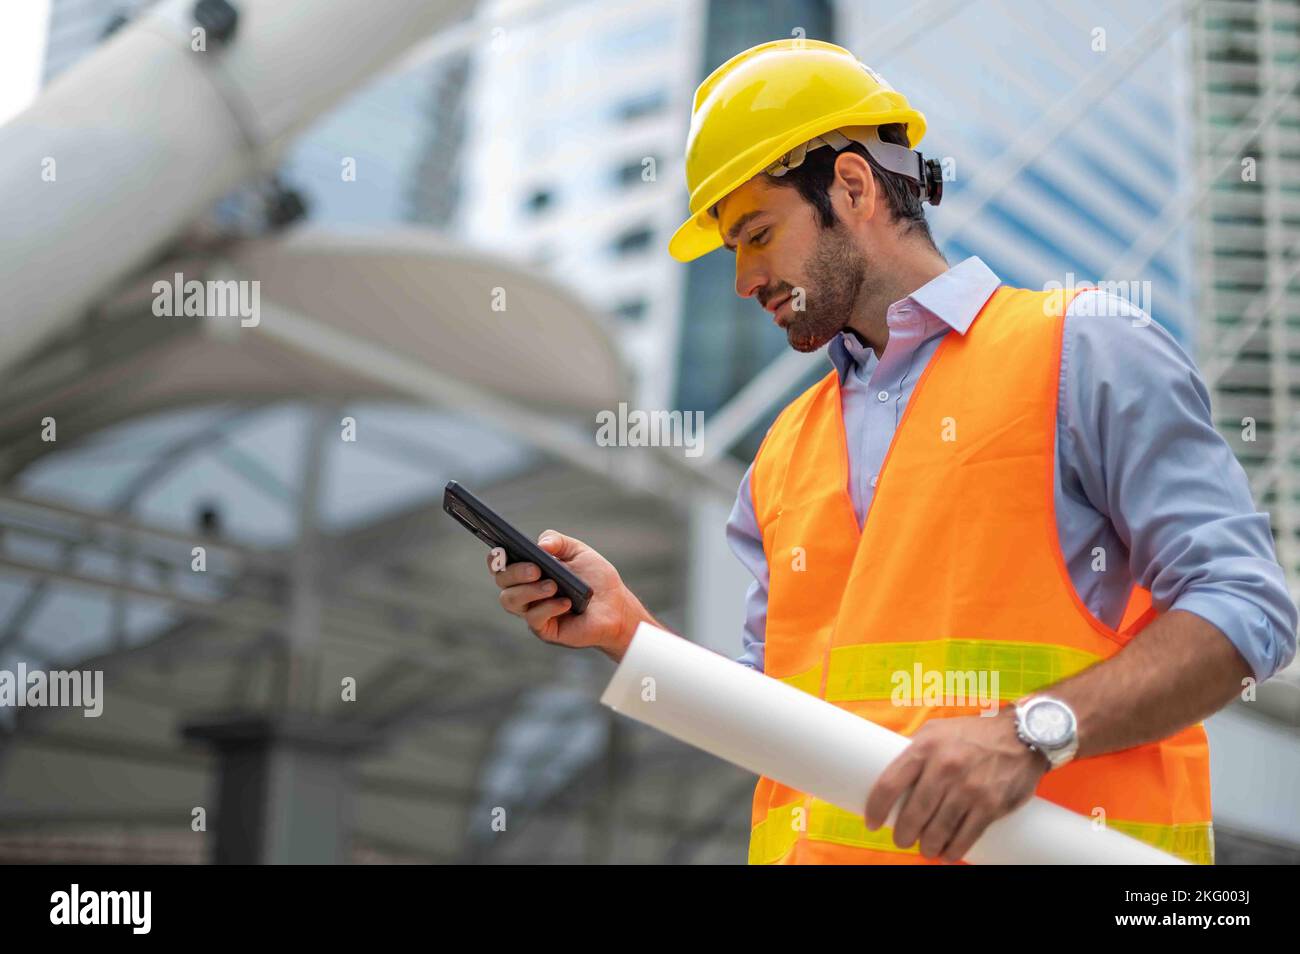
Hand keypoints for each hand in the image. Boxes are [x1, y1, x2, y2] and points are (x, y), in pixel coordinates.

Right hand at [487, 530, 649, 660]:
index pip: (501, 563)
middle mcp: (525, 591)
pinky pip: (534, 619)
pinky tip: (565, 602)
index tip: (501, 550)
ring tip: (553, 585)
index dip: (496, 557)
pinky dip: (549, 607)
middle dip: (515, 572)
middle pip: (502, 581)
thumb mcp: (579, 552)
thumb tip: (541, 545)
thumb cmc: (595, 578)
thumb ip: (559, 542)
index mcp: (529, 570)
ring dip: (530, 591)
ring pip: (511, 601)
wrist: (616, 606)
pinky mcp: (544, 629)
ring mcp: (532, 611)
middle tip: (536, 568)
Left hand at [863, 707, 1048, 861]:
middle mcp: (945, 767)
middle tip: (902, 840)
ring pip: (938, 830)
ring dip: (928, 846)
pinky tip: (947, 854)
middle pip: (913, 814)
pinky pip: (966, 837)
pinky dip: (953, 851)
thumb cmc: (973, 734)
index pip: (889, 783)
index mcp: (925, 747)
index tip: (872, 822)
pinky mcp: (991, 805)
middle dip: (903, 834)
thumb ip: (915, 751)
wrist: (1023, 735)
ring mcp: (969, 788)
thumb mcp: (937, 730)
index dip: (876, 809)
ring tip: (925, 848)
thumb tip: (892, 775)